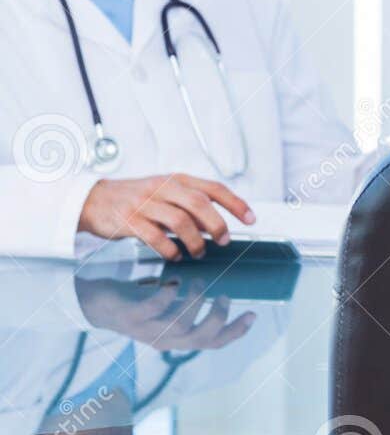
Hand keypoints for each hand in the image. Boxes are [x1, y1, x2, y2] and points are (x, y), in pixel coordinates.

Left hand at [76, 279, 256, 350]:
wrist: (92, 303)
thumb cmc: (135, 302)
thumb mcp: (166, 307)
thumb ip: (189, 305)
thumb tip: (222, 288)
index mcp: (175, 339)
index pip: (212, 343)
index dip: (235, 332)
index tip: (253, 314)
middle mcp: (162, 339)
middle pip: (199, 339)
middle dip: (217, 318)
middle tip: (225, 296)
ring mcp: (145, 330)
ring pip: (180, 325)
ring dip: (195, 301)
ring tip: (199, 280)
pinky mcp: (129, 316)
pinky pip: (153, 309)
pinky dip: (168, 293)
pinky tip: (174, 280)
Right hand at [78, 175, 253, 260]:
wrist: (93, 200)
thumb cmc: (136, 198)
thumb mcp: (166, 193)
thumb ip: (190, 205)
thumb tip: (217, 224)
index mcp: (176, 179)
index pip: (213, 188)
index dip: (235, 203)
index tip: (251, 218)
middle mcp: (162, 188)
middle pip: (199, 204)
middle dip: (217, 225)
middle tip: (224, 241)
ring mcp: (145, 203)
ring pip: (180, 222)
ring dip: (195, 241)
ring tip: (198, 252)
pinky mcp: (129, 220)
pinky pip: (156, 237)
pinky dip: (171, 249)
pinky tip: (175, 255)